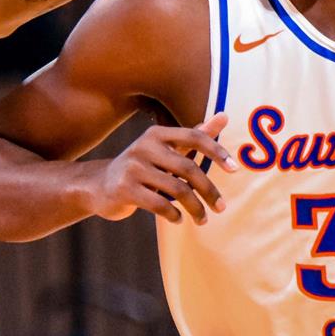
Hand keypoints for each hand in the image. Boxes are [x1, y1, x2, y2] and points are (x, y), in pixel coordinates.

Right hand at [89, 114, 236, 224]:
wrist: (99, 185)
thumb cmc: (142, 167)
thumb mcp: (167, 148)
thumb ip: (195, 135)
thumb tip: (225, 116)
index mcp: (157, 134)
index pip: (194, 137)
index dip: (217, 151)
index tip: (235, 169)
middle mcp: (144, 147)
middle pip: (188, 168)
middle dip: (209, 191)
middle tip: (221, 208)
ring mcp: (133, 168)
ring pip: (177, 189)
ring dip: (195, 208)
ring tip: (203, 219)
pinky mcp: (124, 189)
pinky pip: (160, 204)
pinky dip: (174, 214)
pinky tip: (179, 219)